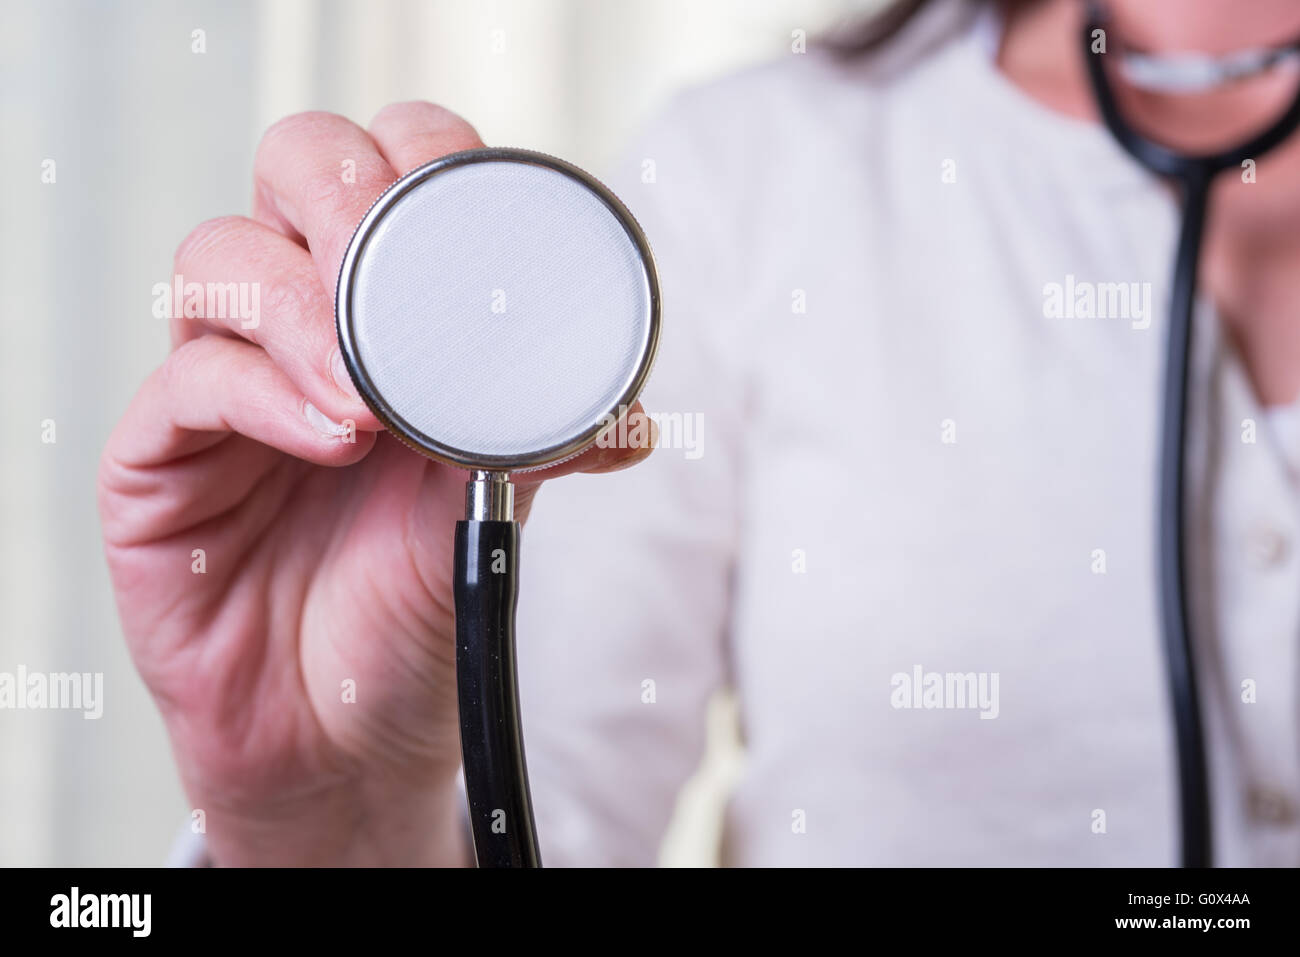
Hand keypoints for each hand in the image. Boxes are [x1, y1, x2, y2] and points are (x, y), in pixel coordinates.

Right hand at [97, 102, 654, 865]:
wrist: (351, 731)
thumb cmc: (417, 603)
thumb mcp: (492, 508)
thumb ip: (542, 441)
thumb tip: (631, 414)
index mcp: (386, 314)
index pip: (389, 173)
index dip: (422, 156)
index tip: (468, 215)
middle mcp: (300, 326)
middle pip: (291, 169)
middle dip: (345, 196)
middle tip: (392, 276)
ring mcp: (223, 383)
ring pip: (220, 257)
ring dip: (302, 307)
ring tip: (368, 402)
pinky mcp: (159, 457)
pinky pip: (187, 382)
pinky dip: (261, 393)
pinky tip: (329, 435)